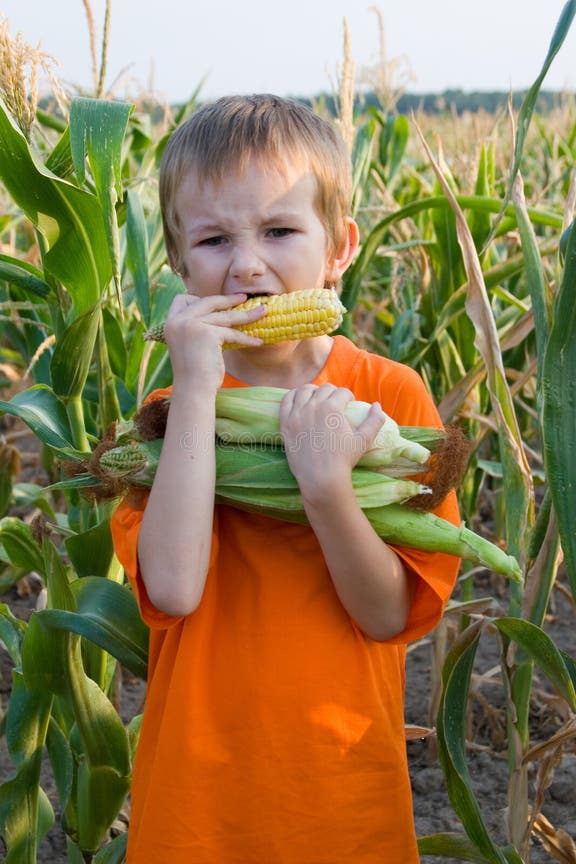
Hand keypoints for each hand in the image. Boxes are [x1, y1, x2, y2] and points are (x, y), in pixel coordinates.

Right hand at [163, 293, 265, 389]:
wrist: (193, 390)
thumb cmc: (194, 372)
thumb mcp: (191, 344)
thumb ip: (198, 328)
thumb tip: (221, 314)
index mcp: (171, 323)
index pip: (182, 299)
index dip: (199, 299)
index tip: (216, 302)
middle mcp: (178, 321)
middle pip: (207, 301)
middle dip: (227, 298)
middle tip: (244, 297)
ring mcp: (191, 325)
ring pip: (225, 316)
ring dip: (246, 314)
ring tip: (262, 312)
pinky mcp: (207, 334)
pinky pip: (232, 332)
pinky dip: (246, 338)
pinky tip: (257, 341)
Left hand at [279, 383, 385, 502]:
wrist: (321, 478)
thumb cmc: (344, 460)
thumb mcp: (364, 440)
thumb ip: (375, 420)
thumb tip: (377, 405)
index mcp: (332, 407)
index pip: (342, 392)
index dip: (348, 397)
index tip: (349, 404)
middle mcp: (313, 406)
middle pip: (324, 389)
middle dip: (333, 393)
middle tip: (334, 402)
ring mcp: (297, 414)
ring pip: (304, 390)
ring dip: (313, 391)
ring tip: (317, 398)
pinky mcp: (285, 423)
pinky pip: (286, 401)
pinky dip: (293, 396)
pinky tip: (299, 400)